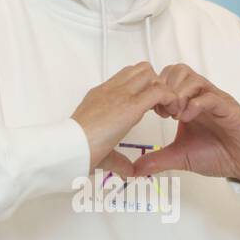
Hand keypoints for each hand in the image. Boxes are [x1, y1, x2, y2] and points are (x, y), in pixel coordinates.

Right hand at [71, 63, 178, 177]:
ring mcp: (120, 94)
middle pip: (141, 69)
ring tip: (164, 110)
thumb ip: (118, 159)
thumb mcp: (101, 150)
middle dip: (155, 83)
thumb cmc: (77, 148)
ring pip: (150, 73)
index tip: (149, 107)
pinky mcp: (131, 105)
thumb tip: (129, 171)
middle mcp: (110, 90)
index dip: (142, 87)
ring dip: (162, 89)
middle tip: (159, 106)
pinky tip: (170, 115)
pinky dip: (170, 100)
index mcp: (100, 96)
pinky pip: (159, 91)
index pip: (127, 76)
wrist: (70, 148)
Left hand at [131, 64, 239, 184]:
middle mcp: (201, 96)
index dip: (156, 90)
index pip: (167, 78)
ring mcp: (216, 100)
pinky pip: (211, 96)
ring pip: (193, 78)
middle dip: (165, 88)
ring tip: (175, 115)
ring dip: (179, 94)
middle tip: (163, 111)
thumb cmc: (217, 155)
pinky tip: (187, 119)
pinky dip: (195, 104)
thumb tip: (135, 169)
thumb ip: (158, 159)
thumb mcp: (180, 157)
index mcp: (188, 102)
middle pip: (178, 70)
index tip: (152, 110)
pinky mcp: (229, 109)